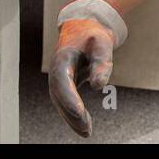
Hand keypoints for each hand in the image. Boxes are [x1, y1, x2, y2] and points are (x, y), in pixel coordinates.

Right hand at [47, 0, 127, 137]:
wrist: (85, 27)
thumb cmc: (94, 34)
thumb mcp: (102, 43)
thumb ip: (101, 63)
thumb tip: (99, 86)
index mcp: (62, 58)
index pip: (62, 81)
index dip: (69, 97)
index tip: (79, 111)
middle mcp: (56, 71)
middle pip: (59, 96)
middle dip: (71, 114)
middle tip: (86, 129)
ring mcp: (58, 79)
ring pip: (60, 103)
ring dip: (71, 118)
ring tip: (86, 132)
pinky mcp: (64, 85)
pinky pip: (66, 103)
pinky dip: (73, 115)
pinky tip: (84, 126)